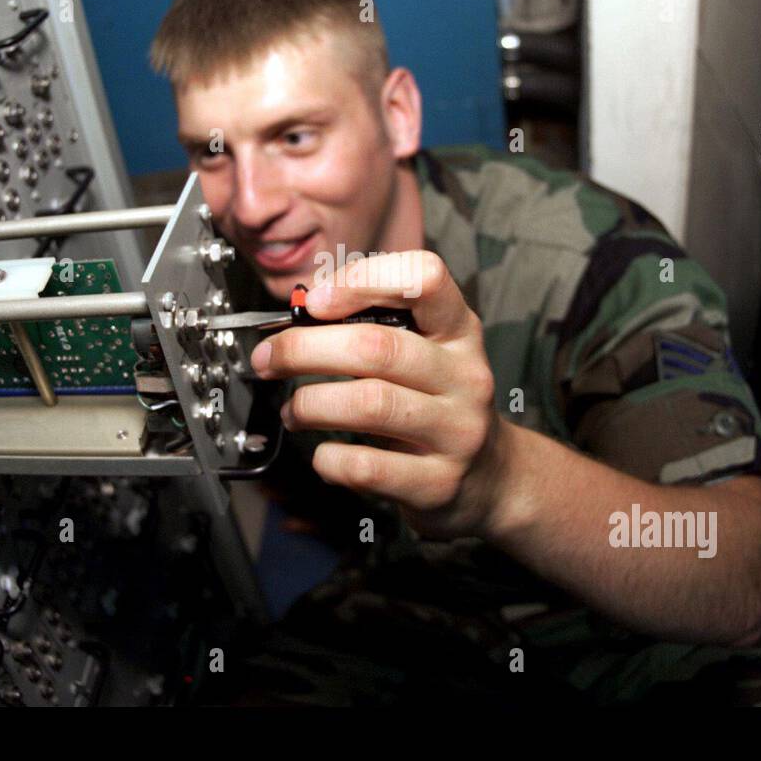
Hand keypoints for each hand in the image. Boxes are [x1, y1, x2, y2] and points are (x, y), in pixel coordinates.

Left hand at [249, 251, 507, 539]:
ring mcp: (456, 431)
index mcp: (459, 330)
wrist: (491, 476)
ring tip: (293, 410)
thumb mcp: (427, 353)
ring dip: (311, 404)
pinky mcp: (438, 482)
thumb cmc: (440, 402)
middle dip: (305, 349)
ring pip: (369, 404)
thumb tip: (299, 316)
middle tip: (269, 358)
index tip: (315, 301)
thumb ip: (375, 328)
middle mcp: (465, 376)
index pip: (423, 278)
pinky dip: (329, 459)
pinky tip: (322, 455)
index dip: (362, 281)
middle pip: (376, 347)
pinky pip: (367, 466)